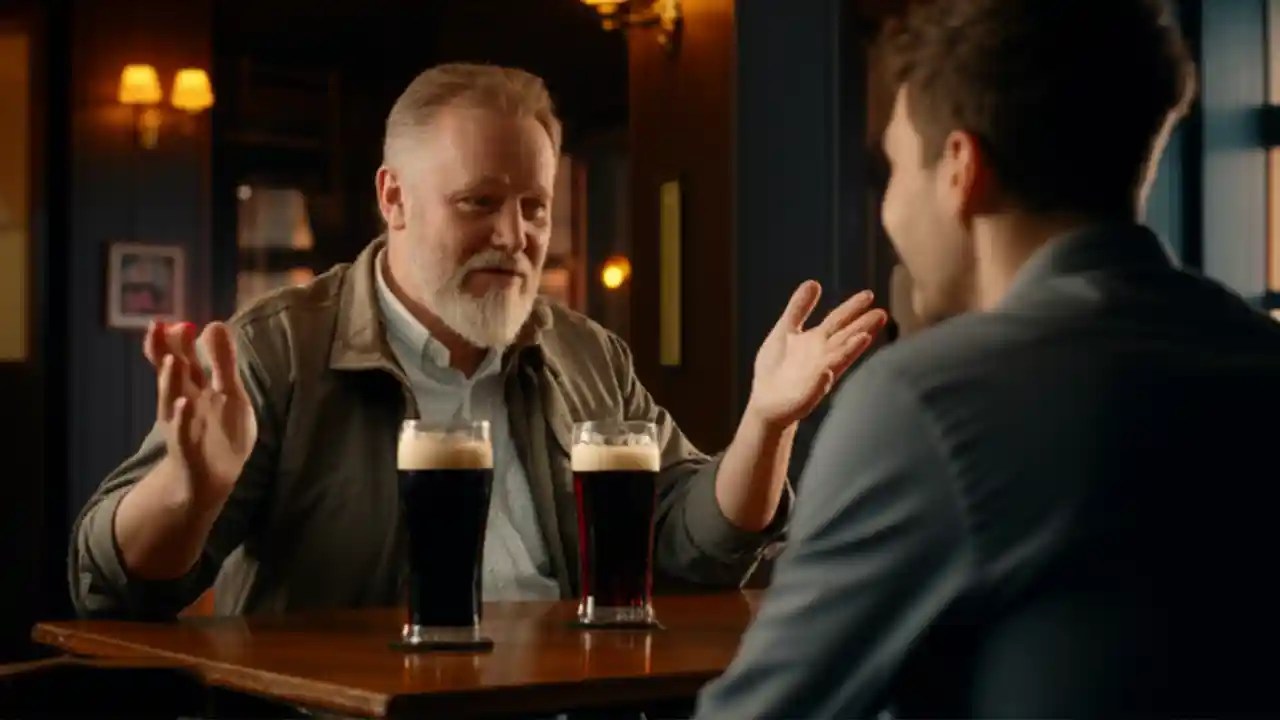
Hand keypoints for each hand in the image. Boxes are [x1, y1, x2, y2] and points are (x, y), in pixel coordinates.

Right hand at [143, 320, 256, 508]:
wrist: (212, 478)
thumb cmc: (220, 430)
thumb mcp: (227, 392)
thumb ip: (222, 360)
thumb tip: (214, 323)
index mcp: (193, 388)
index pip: (181, 359)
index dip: (174, 342)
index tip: (172, 321)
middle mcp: (182, 402)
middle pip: (174, 374)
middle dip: (168, 352)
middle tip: (161, 328)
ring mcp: (184, 425)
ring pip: (174, 399)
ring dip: (172, 380)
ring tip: (173, 360)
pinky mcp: (189, 448)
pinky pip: (184, 432)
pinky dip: (184, 419)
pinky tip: (185, 404)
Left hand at [747, 282, 887, 429]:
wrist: (766, 403)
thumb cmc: (777, 368)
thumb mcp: (784, 331)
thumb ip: (798, 309)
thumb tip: (814, 282)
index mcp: (817, 341)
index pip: (838, 321)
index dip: (852, 308)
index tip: (869, 295)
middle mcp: (822, 357)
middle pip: (845, 338)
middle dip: (863, 326)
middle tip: (882, 313)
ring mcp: (817, 376)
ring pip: (837, 361)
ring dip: (850, 350)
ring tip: (865, 337)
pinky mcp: (806, 397)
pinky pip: (814, 388)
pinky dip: (821, 380)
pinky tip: (826, 371)